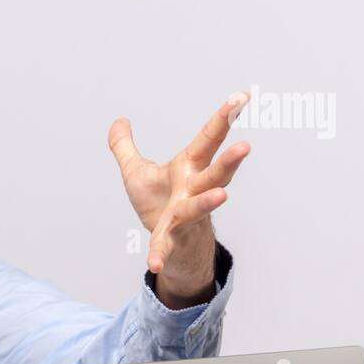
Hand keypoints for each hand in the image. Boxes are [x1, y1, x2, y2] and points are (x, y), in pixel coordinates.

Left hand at [108, 91, 250, 292]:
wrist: (170, 245)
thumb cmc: (157, 203)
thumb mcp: (135, 171)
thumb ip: (125, 147)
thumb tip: (118, 121)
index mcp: (188, 168)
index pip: (209, 139)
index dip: (225, 118)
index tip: (242, 97)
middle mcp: (193, 190)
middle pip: (216, 173)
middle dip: (229, 161)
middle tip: (245, 147)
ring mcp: (184, 215)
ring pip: (200, 207)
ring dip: (210, 201)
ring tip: (222, 195)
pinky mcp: (170, 239)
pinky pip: (164, 248)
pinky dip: (159, 256)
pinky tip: (154, 266)